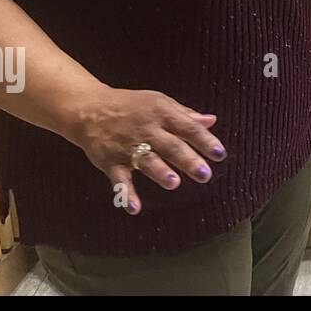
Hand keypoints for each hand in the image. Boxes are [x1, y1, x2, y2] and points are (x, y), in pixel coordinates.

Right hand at [66, 87, 225, 214]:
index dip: (205, 140)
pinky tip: (135, 208)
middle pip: (171, 146)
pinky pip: (118, 179)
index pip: (188, 128)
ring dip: (159, 172)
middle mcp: (147, 130)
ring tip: (174, 182)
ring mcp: (128, 147)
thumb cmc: (131, 106)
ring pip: (146, 160)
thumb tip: (211, 121)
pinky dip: (126, 194)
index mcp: (162, 114)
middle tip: (204, 174)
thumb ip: (185, 114)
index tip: (220, 154)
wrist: (90, 109)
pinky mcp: (110, 161)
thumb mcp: (160, 102)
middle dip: (188, 160)